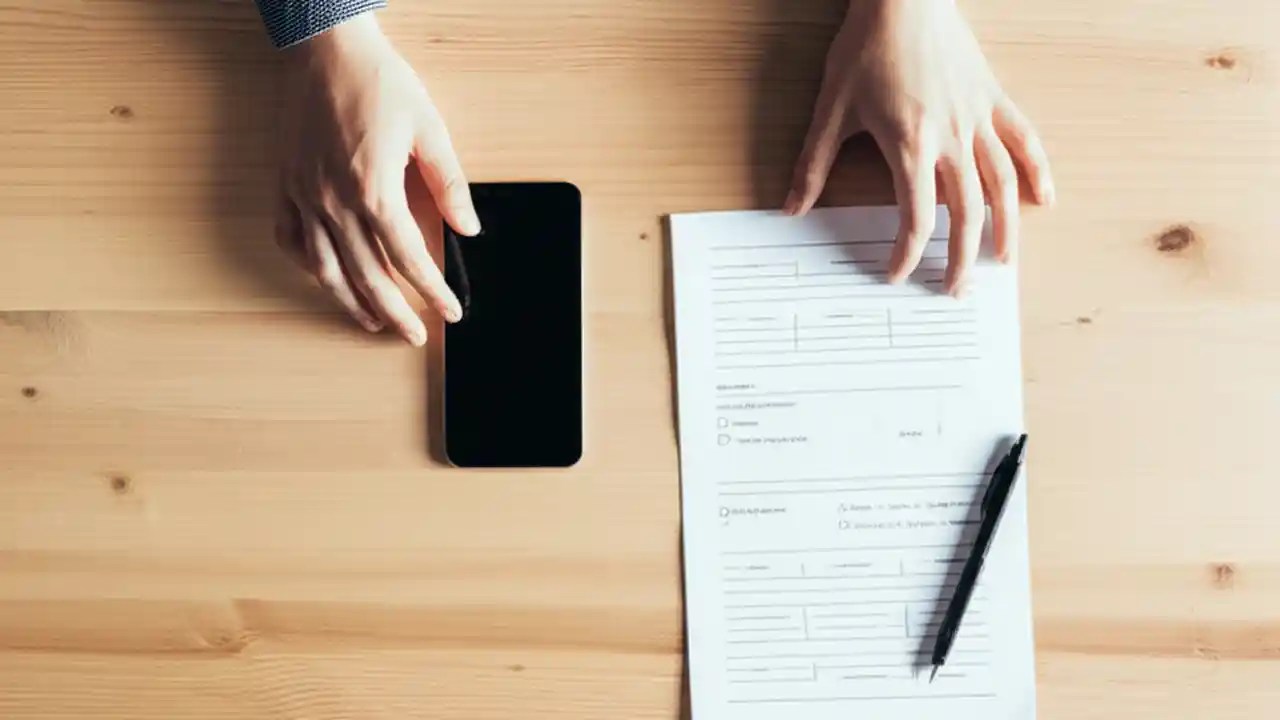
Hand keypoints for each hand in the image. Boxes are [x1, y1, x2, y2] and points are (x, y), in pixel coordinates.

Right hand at [273, 14, 479, 344]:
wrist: (324, 48)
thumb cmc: (377, 82)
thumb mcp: (429, 129)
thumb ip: (448, 184)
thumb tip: (468, 226)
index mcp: (374, 189)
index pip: (409, 258)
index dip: (433, 290)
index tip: (451, 311)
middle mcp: (334, 201)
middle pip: (368, 275)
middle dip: (395, 312)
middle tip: (414, 335)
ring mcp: (304, 195)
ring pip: (325, 269)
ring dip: (351, 302)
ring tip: (373, 322)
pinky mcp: (285, 185)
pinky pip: (291, 241)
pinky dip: (309, 267)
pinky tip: (327, 280)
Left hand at [786, 0, 1053, 294]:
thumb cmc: (867, 46)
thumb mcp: (830, 109)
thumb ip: (812, 165)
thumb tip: (791, 208)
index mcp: (910, 146)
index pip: (915, 218)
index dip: (906, 254)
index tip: (896, 274)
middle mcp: (952, 139)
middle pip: (965, 214)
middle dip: (960, 259)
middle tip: (954, 289)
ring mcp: (978, 119)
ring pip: (1003, 185)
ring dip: (1006, 230)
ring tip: (1004, 262)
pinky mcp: (994, 98)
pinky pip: (1024, 140)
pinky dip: (1037, 171)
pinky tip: (1044, 198)